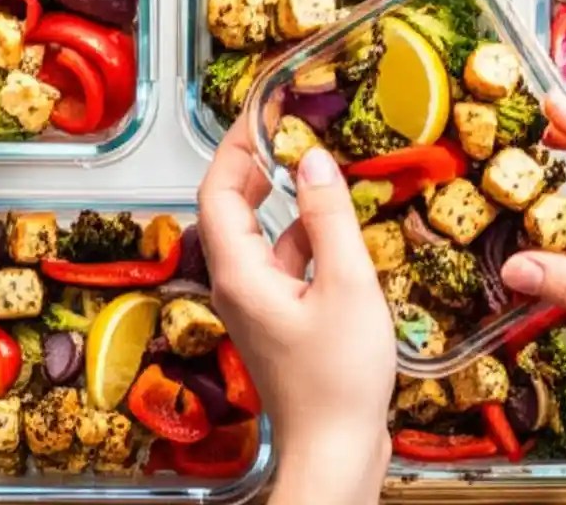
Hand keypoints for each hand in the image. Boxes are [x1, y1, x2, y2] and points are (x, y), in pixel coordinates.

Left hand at [199, 121, 393, 504]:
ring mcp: (258, 307)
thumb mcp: (346, 285)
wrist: (337, 452)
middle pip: (233, 210)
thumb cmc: (338, 381)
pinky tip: (339, 231)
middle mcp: (238, 288)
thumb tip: (312, 161)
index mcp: (240, 274)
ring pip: (262, 239)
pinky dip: (306, 238)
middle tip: (287, 129)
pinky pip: (285, 265)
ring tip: (319, 170)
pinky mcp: (282, 323)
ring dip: (286, 202)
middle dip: (257, 165)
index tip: (262, 112)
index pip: (219, 191)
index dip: (236, 146)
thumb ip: (328, 218)